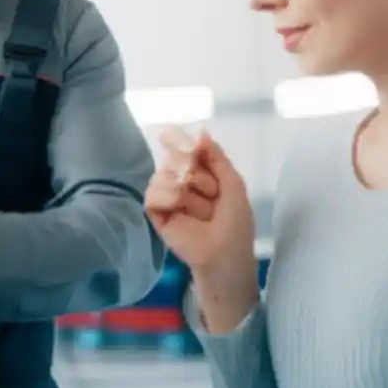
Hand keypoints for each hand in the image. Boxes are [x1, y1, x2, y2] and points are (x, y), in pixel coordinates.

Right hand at [145, 126, 257, 331]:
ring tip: (200, 209)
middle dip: (192, 170)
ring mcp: (169, 200)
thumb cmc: (235, 224)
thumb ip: (217, 158)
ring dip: (185, 189)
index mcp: (204, 179)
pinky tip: (179, 206)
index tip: (186, 141)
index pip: (190, 153)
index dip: (188, 146)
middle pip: (176, 161)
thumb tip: (200, 132)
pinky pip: (152, 195)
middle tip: (206, 188)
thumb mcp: (234, 185)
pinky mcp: (157, 215)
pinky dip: (166, 197)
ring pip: (164, 175)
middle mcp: (184, 185)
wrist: (223, 256)